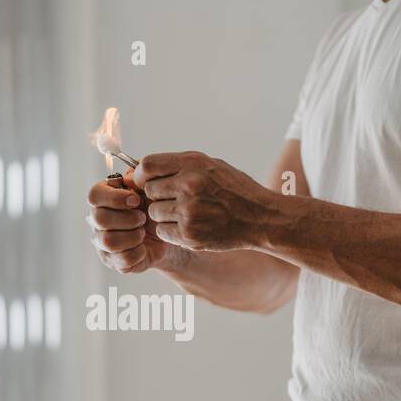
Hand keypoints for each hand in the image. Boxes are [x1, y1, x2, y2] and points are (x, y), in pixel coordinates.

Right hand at [86, 170, 175, 273]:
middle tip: (143, 218)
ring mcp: (102, 243)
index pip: (94, 195)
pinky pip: (123, 259)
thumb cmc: (154, 207)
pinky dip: (139, 252)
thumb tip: (128, 177)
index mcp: (102, 199)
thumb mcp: (150, 188)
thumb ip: (139, 177)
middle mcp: (96, 220)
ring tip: (143, 232)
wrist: (167, 235)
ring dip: (133, 236)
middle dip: (127, 218)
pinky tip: (143, 246)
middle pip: (100, 219)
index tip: (136, 200)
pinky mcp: (113, 262)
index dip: (115, 198)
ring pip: (109, 241)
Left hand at [134, 152, 279, 251]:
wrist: (259, 218)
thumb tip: (141, 170)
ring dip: (164, 215)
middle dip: (157, 196)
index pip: (148, 166)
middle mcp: (190, 186)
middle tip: (174, 199)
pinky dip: (171, 231)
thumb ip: (179, 165)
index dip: (142, 175)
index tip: (145, 181)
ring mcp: (189, 212)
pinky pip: (163, 231)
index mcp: (193, 165)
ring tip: (186, 213)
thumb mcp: (210, 165)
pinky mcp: (190, 235)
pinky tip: (189, 226)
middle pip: (149, 191)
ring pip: (154, 213)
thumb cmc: (234, 189)